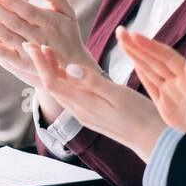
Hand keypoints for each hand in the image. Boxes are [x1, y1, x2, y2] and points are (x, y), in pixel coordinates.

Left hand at [0, 0, 96, 74]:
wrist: (72, 65)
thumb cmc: (67, 32)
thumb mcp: (68, 12)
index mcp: (48, 22)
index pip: (25, 8)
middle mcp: (37, 36)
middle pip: (11, 19)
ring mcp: (28, 50)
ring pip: (4, 34)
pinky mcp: (21, 62)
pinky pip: (2, 52)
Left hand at [23, 42, 165, 161]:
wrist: (153, 141)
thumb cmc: (140, 115)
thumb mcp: (118, 94)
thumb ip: (92, 81)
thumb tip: (69, 67)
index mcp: (84, 104)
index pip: (52, 82)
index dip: (40, 63)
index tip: (33, 45)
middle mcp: (79, 111)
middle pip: (52, 86)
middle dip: (41, 65)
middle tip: (34, 45)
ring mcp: (85, 115)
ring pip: (61, 91)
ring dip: (52, 72)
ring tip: (48, 53)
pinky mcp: (92, 116)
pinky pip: (71, 96)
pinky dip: (64, 81)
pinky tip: (69, 73)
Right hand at [116, 27, 185, 161]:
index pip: (166, 58)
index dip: (150, 46)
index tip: (134, 35)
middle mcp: (179, 82)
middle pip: (155, 59)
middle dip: (138, 45)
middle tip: (120, 32)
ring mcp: (171, 92)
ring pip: (150, 68)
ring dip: (136, 54)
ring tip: (121, 40)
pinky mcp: (165, 104)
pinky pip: (150, 84)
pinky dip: (140, 72)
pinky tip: (133, 62)